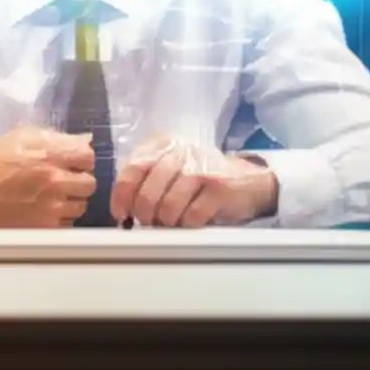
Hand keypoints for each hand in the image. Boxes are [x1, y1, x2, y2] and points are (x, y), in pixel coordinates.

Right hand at [0, 125, 96, 226]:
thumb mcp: (23, 136)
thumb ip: (57, 136)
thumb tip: (85, 140)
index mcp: (52, 155)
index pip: (89, 156)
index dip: (81, 158)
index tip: (73, 161)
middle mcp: (57, 182)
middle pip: (90, 183)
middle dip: (79, 180)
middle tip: (65, 180)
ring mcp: (53, 208)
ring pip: (81, 206)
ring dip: (72, 201)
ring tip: (54, 197)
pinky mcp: (45, 228)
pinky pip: (67, 224)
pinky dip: (61, 218)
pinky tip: (46, 211)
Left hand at [110, 136, 277, 226]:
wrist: (248, 180)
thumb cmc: (202, 176)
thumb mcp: (171, 165)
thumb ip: (146, 177)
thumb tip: (122, 207)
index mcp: (164, 144)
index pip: (132, 170)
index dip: (122, 197)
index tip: (121, 213)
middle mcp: (181, 152)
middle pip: (147, 193)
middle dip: (144, 215)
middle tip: (149, 222)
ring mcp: (201, 170)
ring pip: (168, 208)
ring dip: (166, 222)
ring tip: (172, 221)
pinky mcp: (218, 189)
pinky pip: (190, 217)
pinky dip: (186, 224)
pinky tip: (191, 220)